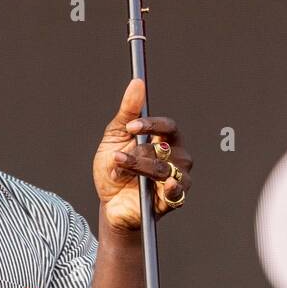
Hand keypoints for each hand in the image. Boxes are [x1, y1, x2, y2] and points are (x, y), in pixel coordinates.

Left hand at [92, 78, 192, 231]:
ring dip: (140, 167)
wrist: (108, 204)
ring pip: (164, 168)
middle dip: (138, 152)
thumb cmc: (114, 170)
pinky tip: (165, 184)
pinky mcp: (172, 201)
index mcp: (166, 140)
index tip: (131, 127)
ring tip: (120, 170)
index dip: (151, 125)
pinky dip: (172, 188)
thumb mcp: (115, 138)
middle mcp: (176, 157)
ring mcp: (176, 179)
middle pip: (165, 148)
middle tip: (119, 156)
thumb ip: (127, 112)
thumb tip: (137, 83)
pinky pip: (178, 193)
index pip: (168, 127)